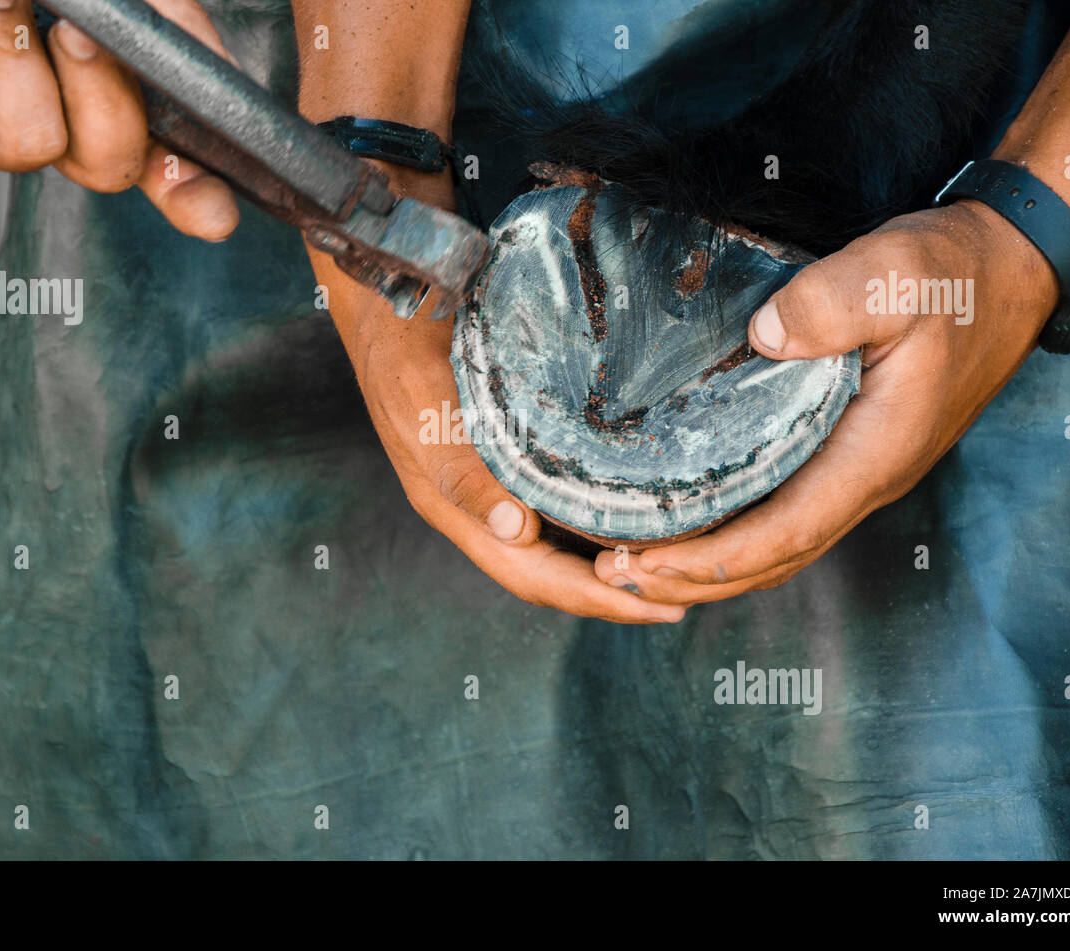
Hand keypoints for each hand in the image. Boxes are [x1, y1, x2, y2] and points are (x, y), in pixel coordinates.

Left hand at [0, 0, 238, 239]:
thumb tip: (211, 68)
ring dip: (11, 56)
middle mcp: (55, 124)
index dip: (194, 194)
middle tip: (78, 32)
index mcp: (109, 89)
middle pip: (112, 164)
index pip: (169, 161)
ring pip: (32, 148)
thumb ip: (170, 19)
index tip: (214, 216)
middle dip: (101, 95)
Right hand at [307, 166, 685, 623]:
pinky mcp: (502, 457)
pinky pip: (555, 507)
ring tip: (671, 567)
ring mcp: (490, 486)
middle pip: (551, 574)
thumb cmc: (405, 353)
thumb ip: (465, 472)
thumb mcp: (427, 410)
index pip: (534, 577)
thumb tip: (516, 533)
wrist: (385, 302)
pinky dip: (595, 523)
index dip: (596, 599)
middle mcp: (479, 509)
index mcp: (457, 509)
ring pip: (555, 546)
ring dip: (609, 565)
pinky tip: (632, 515)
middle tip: (683, 598)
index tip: (658, 607)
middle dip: (615, 594)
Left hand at [594, 200, 1057, 604]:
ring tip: (634, 563)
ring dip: (707, 565)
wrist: (1007, 271)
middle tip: (613, 574)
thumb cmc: (955, 275)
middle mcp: (864, 479)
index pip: (786, 532)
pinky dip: (732, 536)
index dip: (713, 558)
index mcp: (873, 454)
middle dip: (693, 577)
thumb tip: (766, 334)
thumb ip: (835, 301)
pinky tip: (686, 521)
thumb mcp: (898, 273)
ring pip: (777, 546)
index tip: (643, 562)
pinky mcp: (845, 455)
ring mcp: (855, 473)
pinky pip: (784, 515)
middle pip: (773, 560)